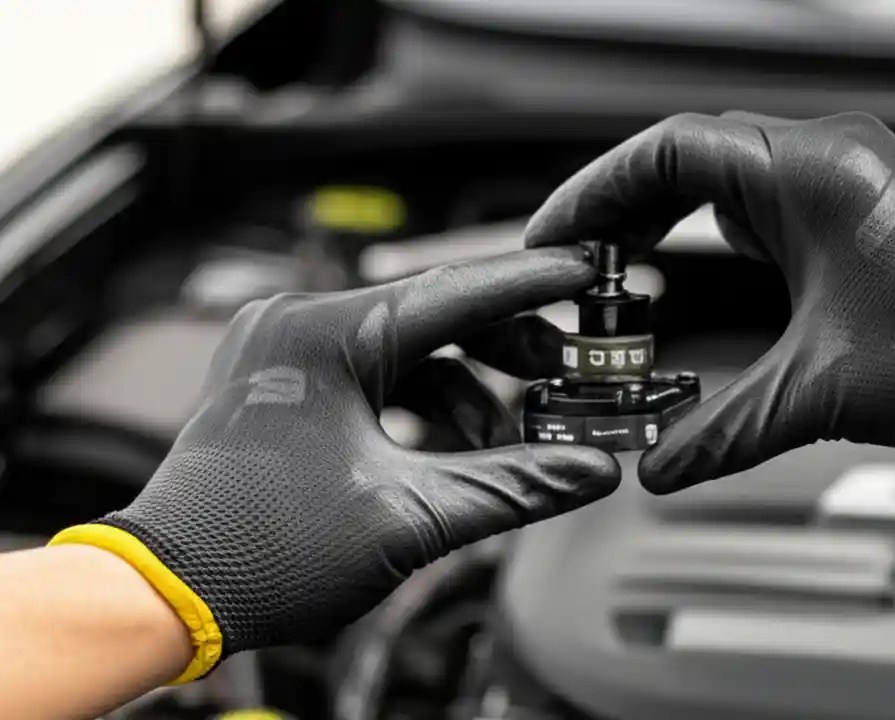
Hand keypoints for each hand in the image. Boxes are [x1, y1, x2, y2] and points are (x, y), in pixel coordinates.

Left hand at [50, 248, 620, 680]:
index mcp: (324, 336)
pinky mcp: (288, 383)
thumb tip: (589, 471)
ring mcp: (288, 352)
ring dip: (467, 387)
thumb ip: (513, 486)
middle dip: (506, 347)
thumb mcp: (411, 519)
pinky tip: (460, 446)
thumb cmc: (261, 552)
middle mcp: (300, 326)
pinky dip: (424, 405)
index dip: (531, 286)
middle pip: (435, 316)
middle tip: (566, 367)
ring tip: (511, 436)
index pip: (454, 292)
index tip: (583, 273)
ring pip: (408, 348)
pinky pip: (376, 374)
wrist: (171, 593)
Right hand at [528, 112, 894, 491]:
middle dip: (625, 205)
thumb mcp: (816, 392)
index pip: (669, 151)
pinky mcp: (866, 208)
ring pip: (731, 173)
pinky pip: (770, 195)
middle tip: (577, 254)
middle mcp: (831, 158)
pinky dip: (722, 223)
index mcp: (810, 171)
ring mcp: (852, 178)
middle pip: (691, 155)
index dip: (598, 190)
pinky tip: (700, 261)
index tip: (559, 231)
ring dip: (672, 212)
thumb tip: (661, 464)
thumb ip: (722, 431)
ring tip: (622, 259)